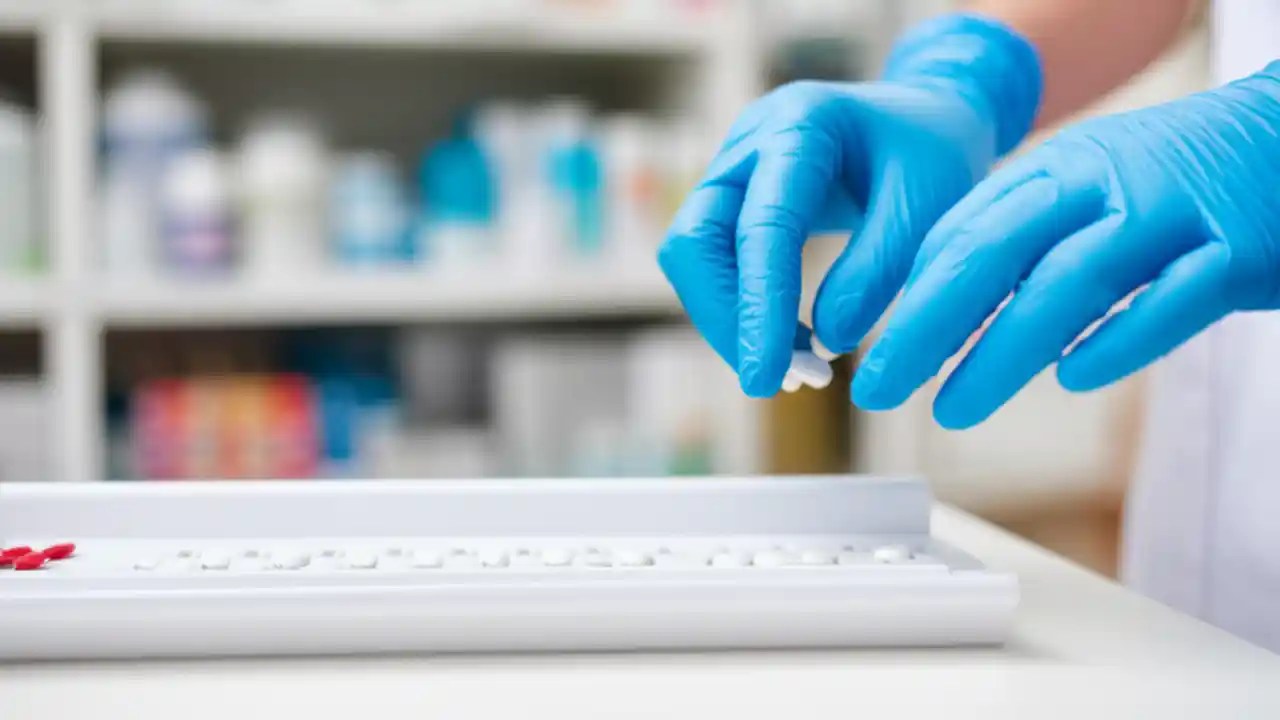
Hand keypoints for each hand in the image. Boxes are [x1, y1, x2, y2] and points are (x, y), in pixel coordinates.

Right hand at [657, 14, 1040, 396]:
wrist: (928, 117)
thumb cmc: (935, 153)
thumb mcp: (932, 202)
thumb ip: (880, 267)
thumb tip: (828, 339)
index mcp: (799, 124)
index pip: (761, 226)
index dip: (758, 307)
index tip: (766, 377)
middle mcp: (748, 145)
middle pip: (694, 243)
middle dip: (726, 320)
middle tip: (780, 381)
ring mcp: (732, 173)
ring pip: (694, 262)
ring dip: (733, 324)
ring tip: (801, 371)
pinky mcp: (732, 205)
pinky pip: (715, 268)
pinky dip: (746, 314)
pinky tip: (795, 347)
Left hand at [854, 62, 1279, 427]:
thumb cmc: (1178, 175)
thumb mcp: (1090, 184)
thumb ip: (1025, 234)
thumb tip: (941, 301)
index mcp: (1061, 169)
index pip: (965, 229)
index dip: (911, 294)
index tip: (870, 347)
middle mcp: (1107, 184)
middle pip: (996, 252)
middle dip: (926, 324)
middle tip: (879, 385)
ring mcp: (1172, 215)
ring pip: (1069, 282)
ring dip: (1001, 350)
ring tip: (952, 406)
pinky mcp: (1237, 251)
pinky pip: (1171, 299)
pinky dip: (1119, 339)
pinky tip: (1072, 376)